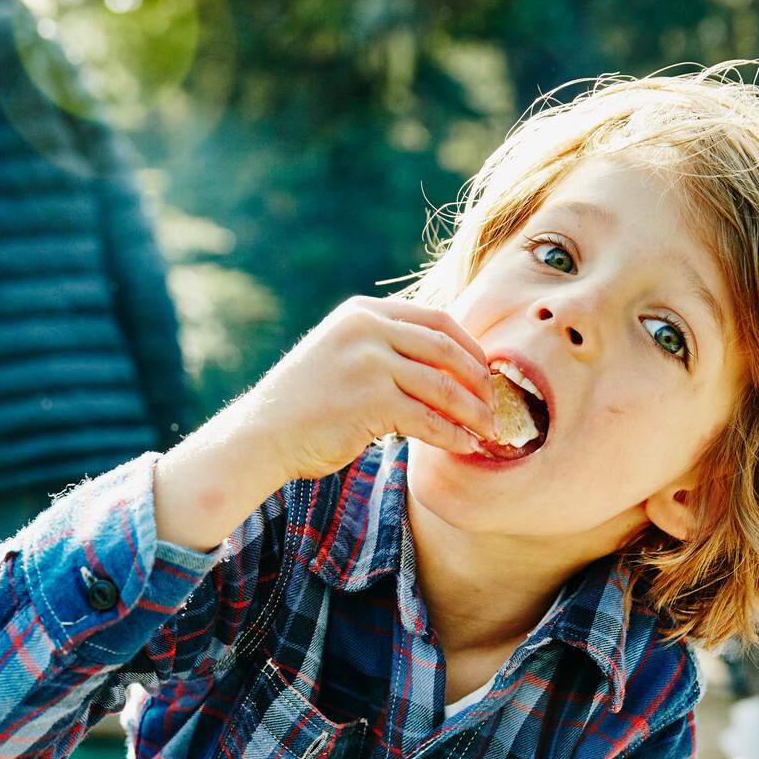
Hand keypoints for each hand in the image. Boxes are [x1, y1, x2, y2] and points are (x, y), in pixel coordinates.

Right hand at [243, 295, 495, 480]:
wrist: (262, 435)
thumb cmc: (305, 404)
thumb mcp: (343, 355)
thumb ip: (384, 348)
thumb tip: (443, 364)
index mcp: (363, 312)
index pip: (436, 320)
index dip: (470, 346)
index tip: (486, 372)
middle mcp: (367, 329)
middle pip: (446, 349)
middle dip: (479, 379)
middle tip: (497, 403)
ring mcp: (368, 363)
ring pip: (442, 386)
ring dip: (473, 411)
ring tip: (488, 429)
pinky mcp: (370, 400)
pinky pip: (427, 419)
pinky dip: (452, 435)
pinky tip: (464, 446)